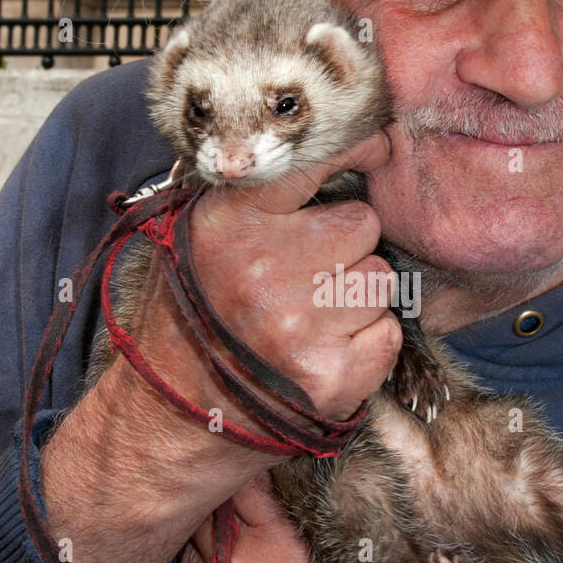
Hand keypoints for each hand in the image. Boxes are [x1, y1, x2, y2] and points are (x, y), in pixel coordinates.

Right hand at [41, 131, 400, 562]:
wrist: (174, 418)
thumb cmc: (200, 318)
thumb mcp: (209, 238)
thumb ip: (265, 195)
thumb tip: (357, 144)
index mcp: (228, 222)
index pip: (317, 161)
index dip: (352, 155)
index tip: (372, 150)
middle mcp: (260, 269)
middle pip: (362, 224)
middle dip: (346, 249)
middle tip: (306, 280)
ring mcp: (296, 326)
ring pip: (380, 279)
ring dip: (357, 300)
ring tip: (309, 321)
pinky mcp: (328, 378)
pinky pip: (388, 334)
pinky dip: (367, 348)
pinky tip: (323, 355)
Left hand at [168, 475, 466, 562]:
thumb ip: (303, 529)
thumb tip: (279, 476)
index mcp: (278, 561)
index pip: (239, 476)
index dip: (241, 450)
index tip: (249, 432)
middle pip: (198, 505)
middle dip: (209, 483)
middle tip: (218, 456)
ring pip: (178, 545)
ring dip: (192, 526)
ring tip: (205, 510)